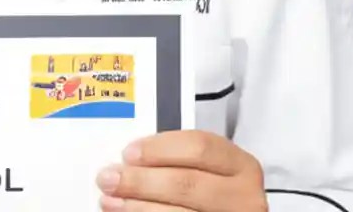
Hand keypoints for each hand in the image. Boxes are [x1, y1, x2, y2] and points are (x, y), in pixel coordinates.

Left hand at [95, 131, 265, 211]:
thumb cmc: (208, 188)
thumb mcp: (204, 168)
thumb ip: (175, 159)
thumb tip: (129, 160)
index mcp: (241, 166)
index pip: (200, 147)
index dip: (160, 149)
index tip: (129, 152)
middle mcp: (243, 196)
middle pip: (186, 183)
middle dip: (141, 181)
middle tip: (109, 178)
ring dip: (137, 208)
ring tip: (110, 201)